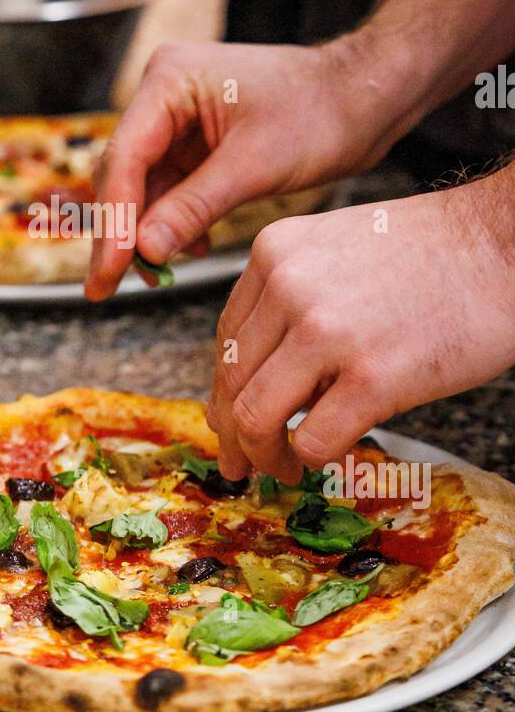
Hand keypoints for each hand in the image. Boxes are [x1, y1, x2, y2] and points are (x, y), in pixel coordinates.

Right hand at [84, 38, 410, 300]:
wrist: (365, 98)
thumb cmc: (321, 112)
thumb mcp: (255, 165)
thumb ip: (194, 206)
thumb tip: (145, 249)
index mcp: (170, 80)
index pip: (125, 157)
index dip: (114, 219)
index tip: (107, 270)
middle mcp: (164, 93)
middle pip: (122, 172)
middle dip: (120, 231)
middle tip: (107, 286)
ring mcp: (177, 117)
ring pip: (142, 185)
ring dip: (147, 232)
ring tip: (154, 277)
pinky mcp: (195, 141)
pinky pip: (169, 188)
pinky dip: (173, 222)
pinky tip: (190, 248)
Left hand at [207, 172, 514, 482]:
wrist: (504, 243)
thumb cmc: (435, 251)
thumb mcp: (335, 250)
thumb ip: (292, 300)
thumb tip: (267, 375)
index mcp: (274, 253)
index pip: (225, 339)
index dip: (225, 390)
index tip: (231, 418)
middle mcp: (288, 287)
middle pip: (231, 382)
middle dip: (234, 434)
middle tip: (242, 461)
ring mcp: (326, 332)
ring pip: (257, 418)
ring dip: (265, 456)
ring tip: (285, 469)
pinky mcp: (372, 377)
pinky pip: (314, 440)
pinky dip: (314, 461)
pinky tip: (328, 460)